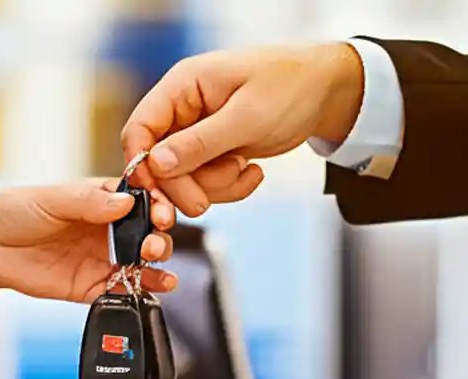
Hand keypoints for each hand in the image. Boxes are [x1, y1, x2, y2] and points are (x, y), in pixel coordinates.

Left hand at [0, 179, 178, 302]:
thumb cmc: (13, 213)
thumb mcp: (51, 199)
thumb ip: (88, 202)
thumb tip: (125, 202)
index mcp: (100, 200)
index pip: (140, 199)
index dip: (156, 204)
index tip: (160, 211)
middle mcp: (106, 229)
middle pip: (148, 231)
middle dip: (158, 235)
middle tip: (152, 242)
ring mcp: (102, 257)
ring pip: (143, 261)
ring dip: (158, 261)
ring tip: (154, 260)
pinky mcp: (93, 285)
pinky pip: (125, 289)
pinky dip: (146, 288)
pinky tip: (160, 284)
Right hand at [122, 42, 364, 216]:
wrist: (327, 93)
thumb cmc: (290, 87)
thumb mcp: (246, 117)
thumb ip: (200, 143)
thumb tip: (156, 164)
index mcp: (183, 87)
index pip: (140, 128)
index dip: (141, 163)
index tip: (157, 192)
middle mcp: (185, 111)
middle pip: (159, 163)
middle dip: (185, 185)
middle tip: (204, 203)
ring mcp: (200, 134)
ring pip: (185, 179)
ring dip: (215, 186)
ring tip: (245, 169)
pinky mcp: (217, 153)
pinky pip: (209, 184)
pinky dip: (231, 187)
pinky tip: (254, 173)